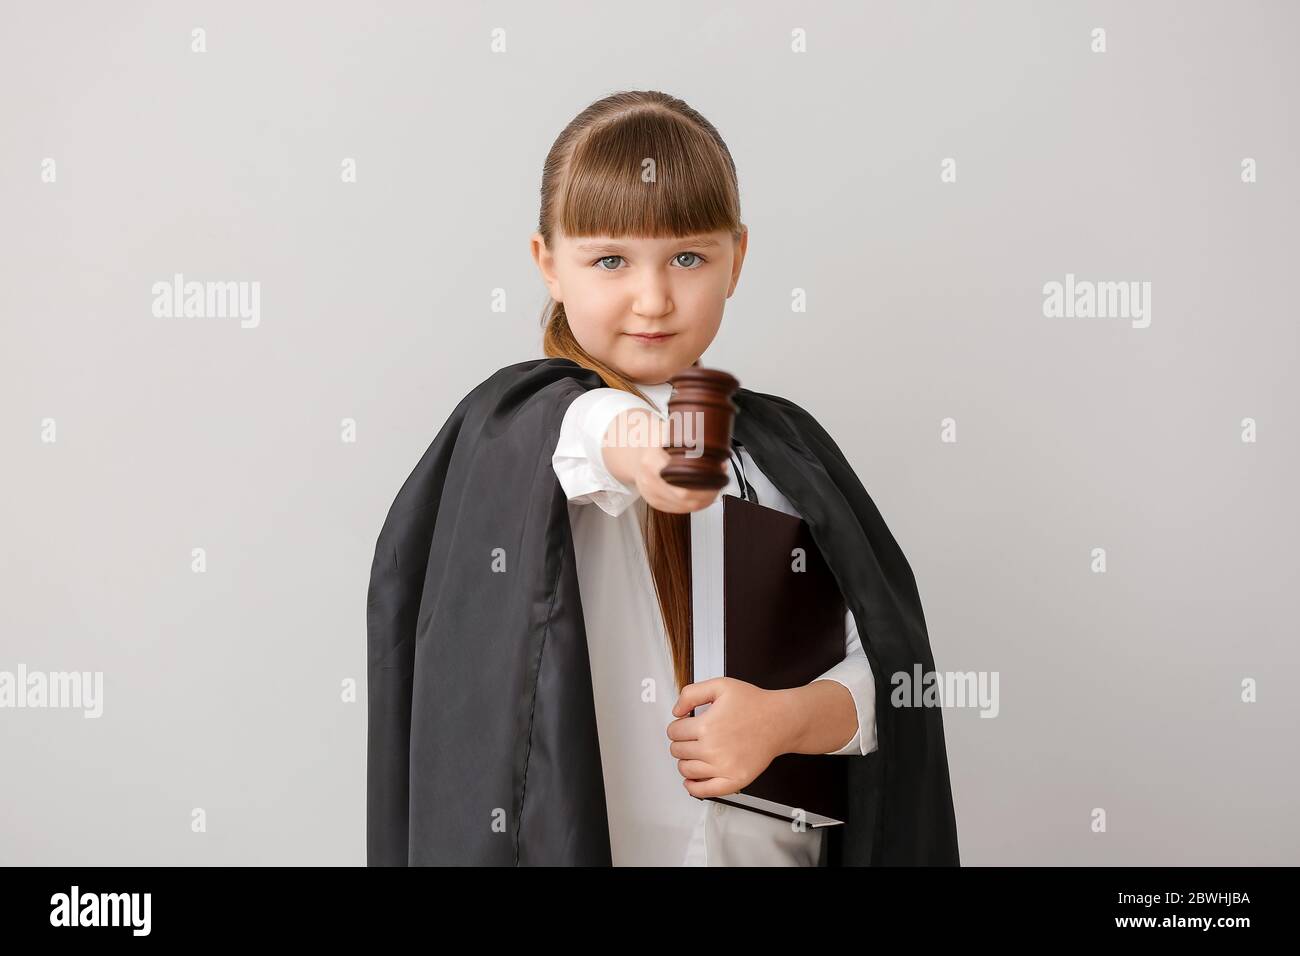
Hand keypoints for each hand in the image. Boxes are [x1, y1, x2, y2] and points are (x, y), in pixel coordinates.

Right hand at [601, 407, 724, 513]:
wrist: (633, 453)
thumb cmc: (652, 440)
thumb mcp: (665, 428)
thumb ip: (683, 428)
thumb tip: (708, 430)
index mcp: (651, 461)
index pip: (681, 477)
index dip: (704, 476)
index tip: (718, 469)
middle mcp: (648, 481)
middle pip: (685, 496)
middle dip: (709, 490)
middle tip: (721, 480)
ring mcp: (651, 495)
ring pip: (685, 506)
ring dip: (706, 498)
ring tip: (716, 486)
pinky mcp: (655, 503)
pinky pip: (681, 509)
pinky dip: (696, 503)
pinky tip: (705, 495)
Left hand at [666, 677, 787, 797]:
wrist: (780, 721)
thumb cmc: (754, 704)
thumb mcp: (720, 685)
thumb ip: (691, 693)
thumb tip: (677, 710)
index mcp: (707, 726)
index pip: (673, 732)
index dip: (676, 726)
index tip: (683, 725)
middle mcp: (713, 749)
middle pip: (677, 751)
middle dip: (681, 742)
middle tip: (691, 737)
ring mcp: (723, 767)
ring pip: (686, 770)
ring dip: (685, 761)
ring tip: (695, 752)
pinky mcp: (734, 780)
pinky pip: (703, 791)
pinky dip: (693, 787)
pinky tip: (692, 779)